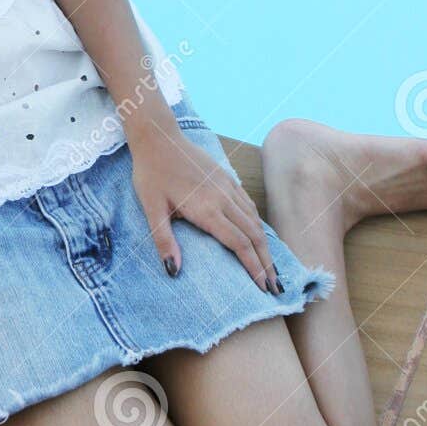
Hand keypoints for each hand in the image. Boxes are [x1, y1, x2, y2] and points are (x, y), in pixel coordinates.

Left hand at [130, 132, 279, 293]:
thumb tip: (173, 271)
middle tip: (276, 288)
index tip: (264, 288)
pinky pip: (248, 205)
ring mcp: (227, 186)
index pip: (239, 243)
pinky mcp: (226, 178)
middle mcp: (223, 198)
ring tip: (271, 268)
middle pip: (254, 235)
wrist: (158, 137)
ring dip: (266, 246)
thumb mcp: (150, 209)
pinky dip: (258, 225)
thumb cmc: (151, 174)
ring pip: (255, 220)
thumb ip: (163, 240)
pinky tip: (259, 236)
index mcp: (206, 209)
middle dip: (267, 263)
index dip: (254, 267)